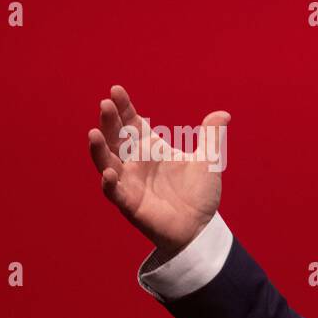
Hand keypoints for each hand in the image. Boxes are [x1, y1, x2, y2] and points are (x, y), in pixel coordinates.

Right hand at [87, 86, 227, 259]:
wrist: (201, 227)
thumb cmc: (199, 194)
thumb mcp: (208, 162)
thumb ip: (212, 137)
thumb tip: (223, 114)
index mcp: (150, 148)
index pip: (131, 122)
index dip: (123, 107)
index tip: (116, 90)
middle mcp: (134, 162)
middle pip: (115, 138)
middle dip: (109, 122)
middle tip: (106, 104)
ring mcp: (129, 182)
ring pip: (107, 163)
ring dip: (99, 149)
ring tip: (94, 133)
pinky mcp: (130, 204)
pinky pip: (114, 193)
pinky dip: (110, 184)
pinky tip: (109, 174)